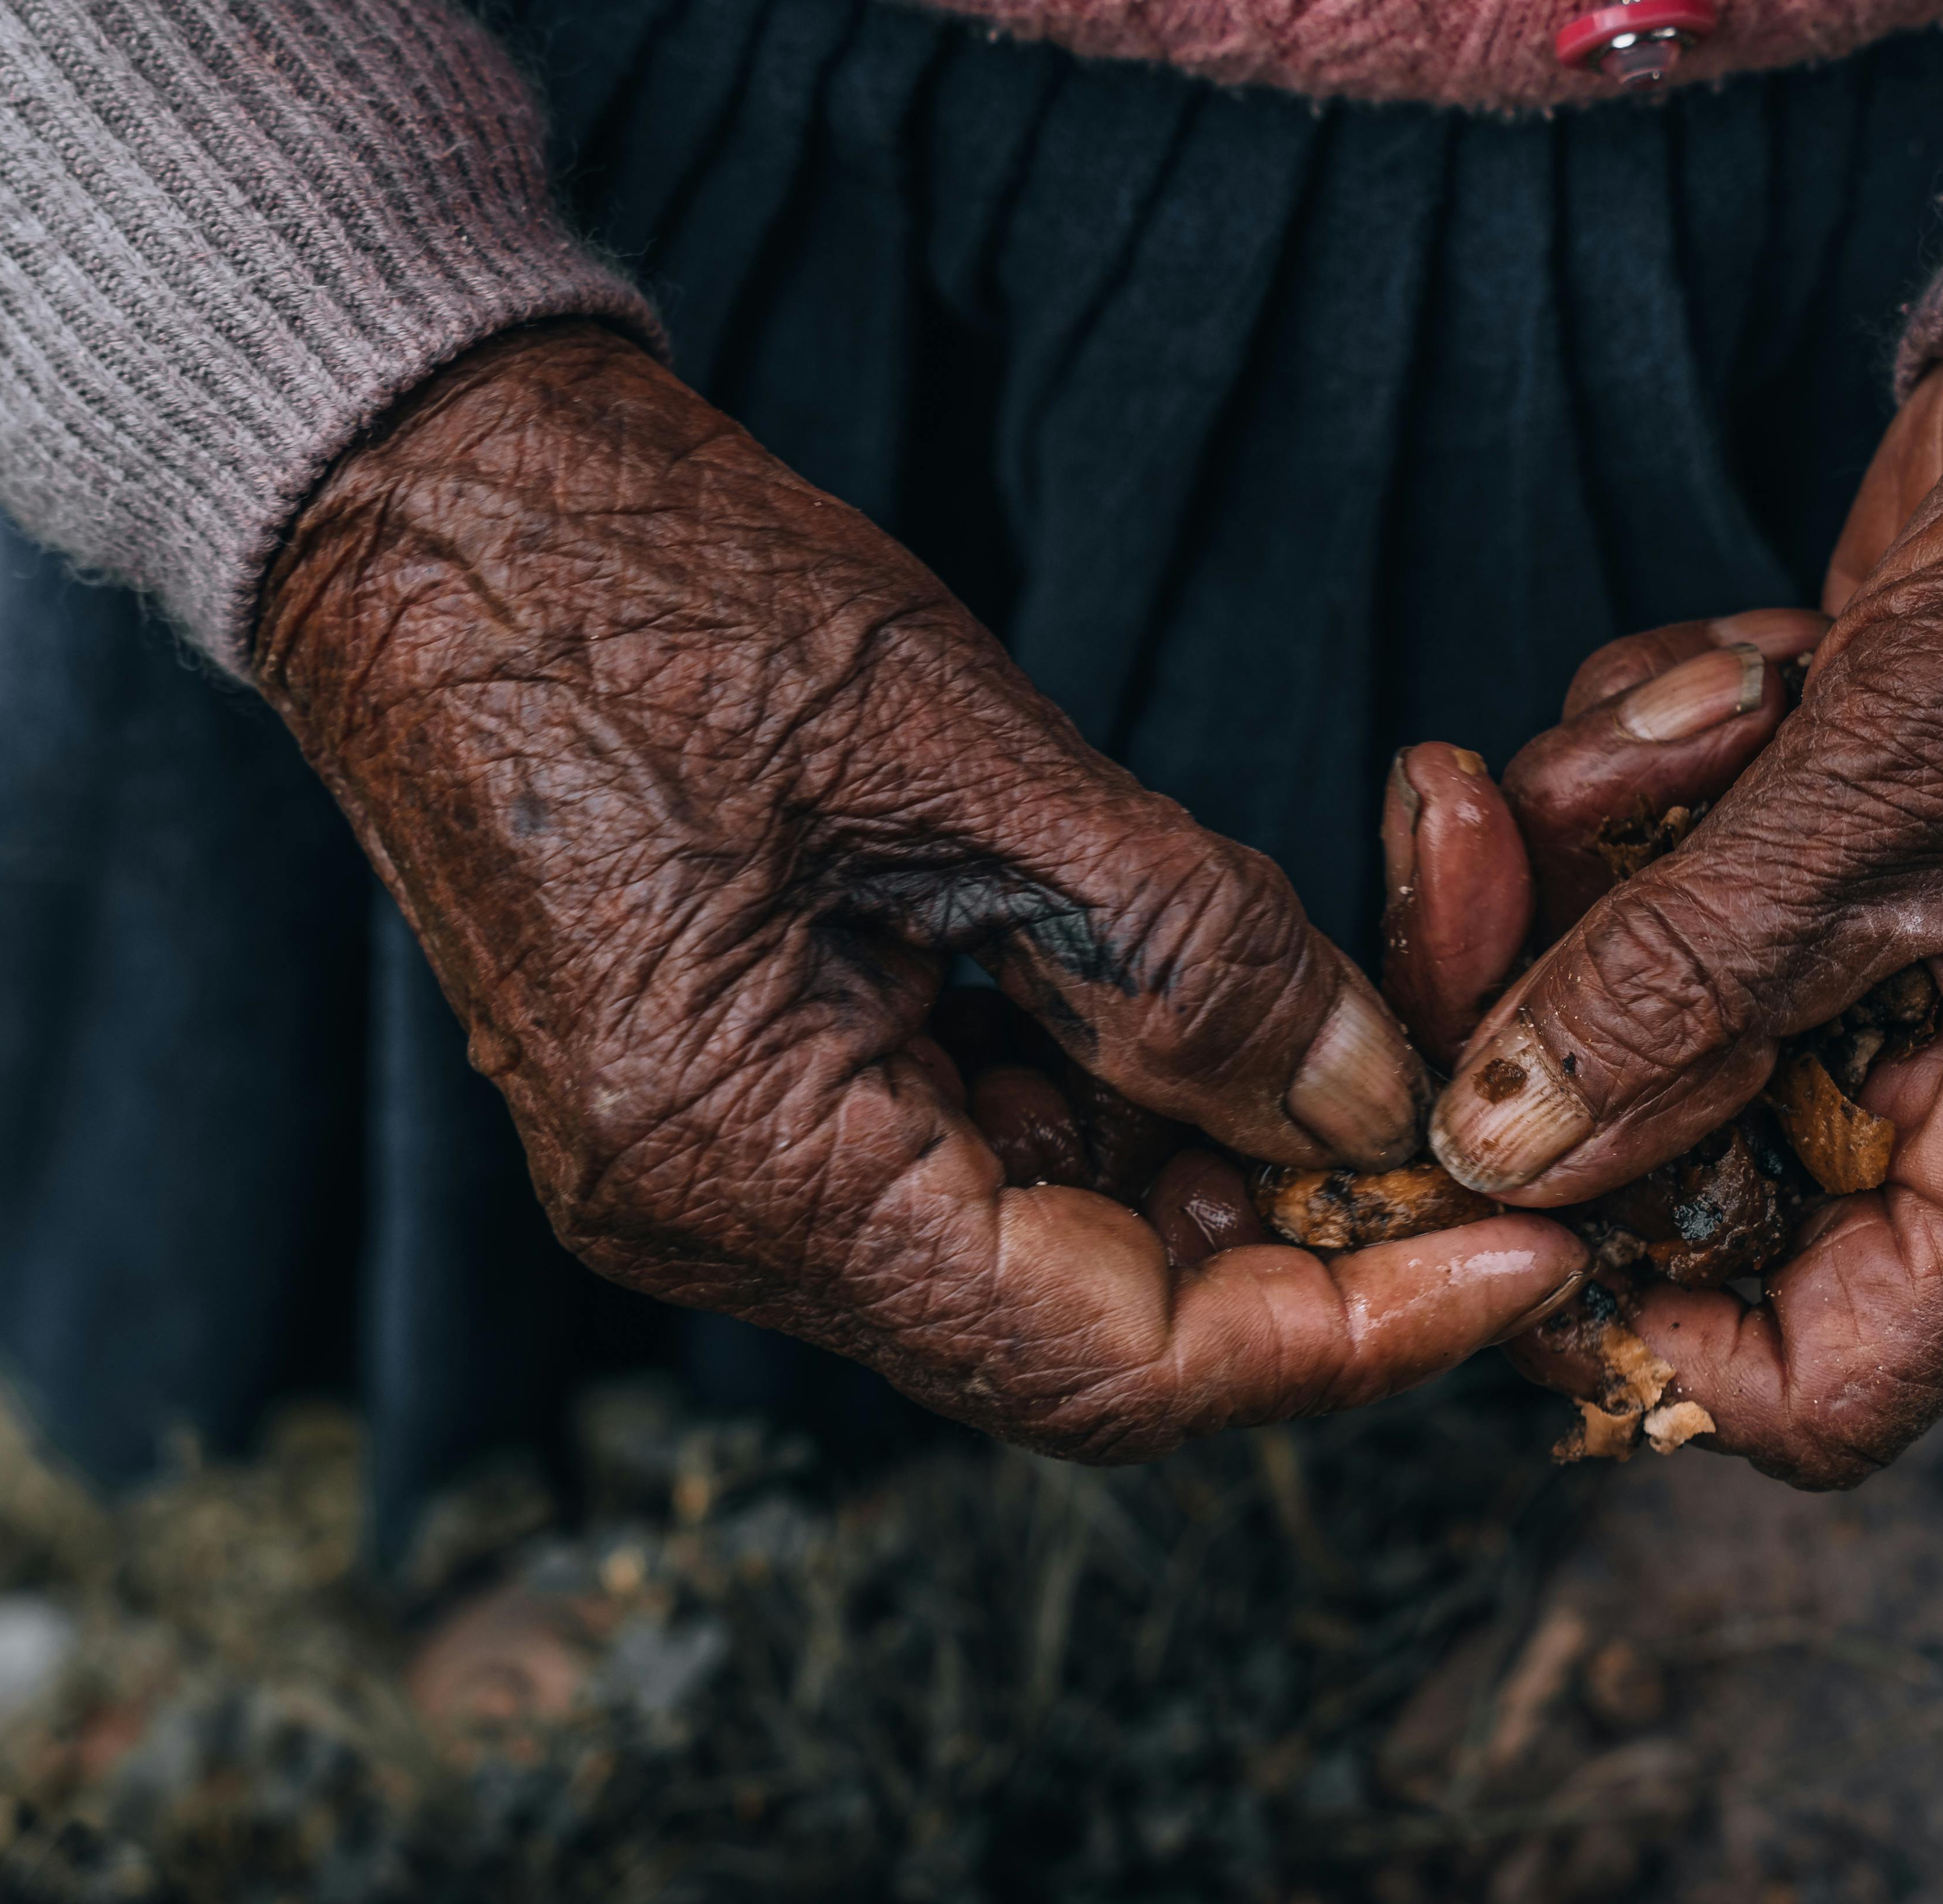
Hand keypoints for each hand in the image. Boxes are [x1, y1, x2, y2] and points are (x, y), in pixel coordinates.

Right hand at [253, 323, 1584, 1459]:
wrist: (428, 502)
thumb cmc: (651, 588)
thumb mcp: (960, 750)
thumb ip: (1182, 947)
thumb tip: (1368, 1101)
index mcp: (739, 1161)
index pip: (1096, 1362)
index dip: (1333, 1337)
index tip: (1513, 1267)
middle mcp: (706, 1218)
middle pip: (1067, 1335)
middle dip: (1282, 1250)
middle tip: (1447, 1134)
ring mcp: (703, 1171)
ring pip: (1020, 1251)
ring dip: (1191, 1168)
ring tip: (1324, 1033)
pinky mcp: (721, 1101)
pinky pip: (948, 1165)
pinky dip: (1087, 1106)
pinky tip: (1169, 1002)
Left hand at [1424, 316, 1942, 1486]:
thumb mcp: (1878, 794)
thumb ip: (1673, 988)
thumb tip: (1498, 1146)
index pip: (1826, 1382)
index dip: (1647, 1332)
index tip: (1497, 1206)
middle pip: (1692, 1182)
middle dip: (1562, 1017)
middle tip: (1471, 848)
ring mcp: (1910, 974)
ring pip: (1654, 1014)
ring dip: (1611, 853)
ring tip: (1696, 715)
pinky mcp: (1844, 863)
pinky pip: (1674, 885)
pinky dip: (1660, 774)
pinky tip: (1744, 667)